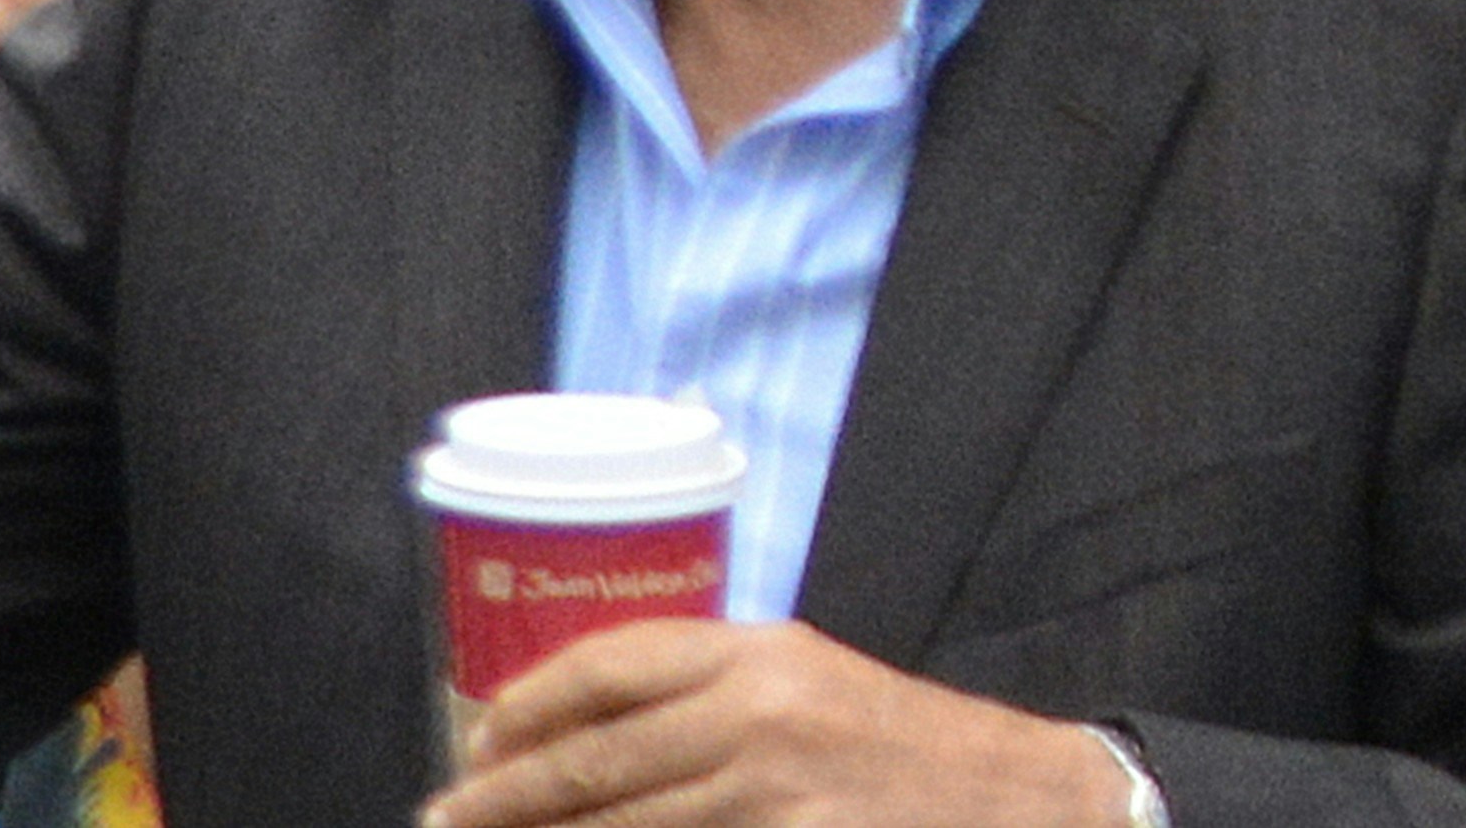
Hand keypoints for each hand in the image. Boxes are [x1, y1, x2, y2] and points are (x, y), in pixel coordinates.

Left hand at [427, 621, 1128, 827]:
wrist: (1021, 802)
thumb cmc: (904, 748)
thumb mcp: (810, 683)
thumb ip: (716, 690)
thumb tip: (592, 728)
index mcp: (759, 653)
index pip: (609, 665)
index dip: (527, 705)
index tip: (477, 738)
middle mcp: (758, 718)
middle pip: (592, 760)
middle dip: (503, 799)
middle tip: (445, 819)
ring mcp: (771, 800)